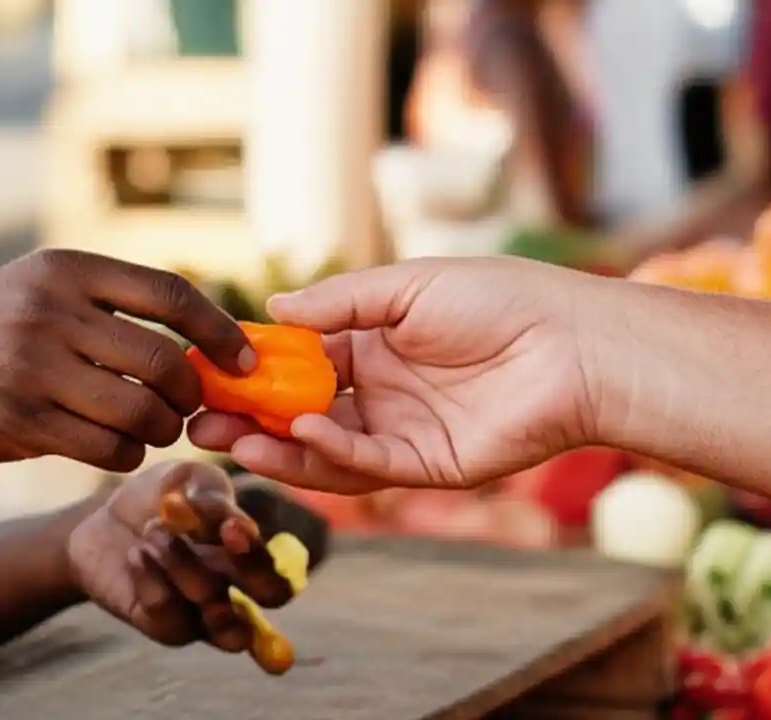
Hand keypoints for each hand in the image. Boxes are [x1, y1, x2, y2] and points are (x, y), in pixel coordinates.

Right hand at [0, 250, 253, 470]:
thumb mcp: (40, 287)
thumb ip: (109, 301)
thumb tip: (202, 338)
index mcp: (66, 269)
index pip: (170, 294)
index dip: (219, 330)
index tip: (242, 359)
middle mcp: (52, 312)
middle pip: (164, 359)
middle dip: (190, 392)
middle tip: (187, 404)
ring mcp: (35, 368)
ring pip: (141, 410)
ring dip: (161, 428)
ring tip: (153, 426)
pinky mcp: (24, 421)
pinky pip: (108, 447)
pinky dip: (128, 453)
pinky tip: (119, 446)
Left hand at [68, 462, 293, 651]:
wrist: (102, 515)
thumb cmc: (159, 497)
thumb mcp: (189, 481)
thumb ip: (214, 497)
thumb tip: (234, 523)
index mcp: (246, 563)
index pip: (278, 584)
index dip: (264, 562)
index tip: (233, 527)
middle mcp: (228, 597)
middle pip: (263, 607)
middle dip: (246, 574)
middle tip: (217, 537)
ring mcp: (194, 617)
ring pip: (214, 617)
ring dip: (185, 568)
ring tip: (152, 531)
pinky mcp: (156, 624)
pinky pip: (168, 620)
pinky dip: (153, 582)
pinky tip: (136, 553)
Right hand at [190, 258, 605, 492]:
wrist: (574, 344)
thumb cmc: (498, 299)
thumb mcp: (404, 287)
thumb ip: (338, 303)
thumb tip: (273, 310)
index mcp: (372, 346)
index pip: (297, 364)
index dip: (253, 371)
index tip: (207, 371)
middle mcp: (380, 393)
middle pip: (298, 413)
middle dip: (247, 419)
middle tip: (197, 420)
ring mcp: (400, 433)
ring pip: (323, 448)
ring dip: (274, 446)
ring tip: (227, 438)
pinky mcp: (427, 467)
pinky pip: (366, 465)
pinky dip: (328, 452)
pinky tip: (296, 432)